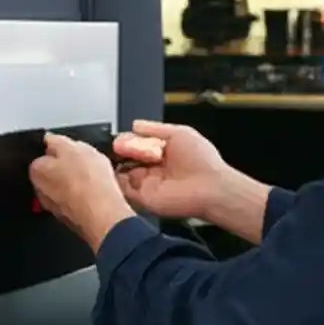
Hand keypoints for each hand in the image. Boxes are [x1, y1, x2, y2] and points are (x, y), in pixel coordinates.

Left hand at [30, 133, 136, 252]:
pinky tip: (100, 192)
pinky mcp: (72, 219)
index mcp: (36, 171)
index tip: (70, 150)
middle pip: (54, 175)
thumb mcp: (72, 147)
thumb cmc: (87, 181)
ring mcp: (56, 208)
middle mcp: (41, 192)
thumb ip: (57, 141)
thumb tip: (50, 138)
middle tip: (85, 163)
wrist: (103, 213)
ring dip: (79, 184)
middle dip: (68, 169)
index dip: (59, 152)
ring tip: (96, 178)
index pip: (42, 157)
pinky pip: (79, 202)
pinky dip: (87, 197)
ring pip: (67, 189)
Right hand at [113, 119, 233, 221]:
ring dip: (116, 166)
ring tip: (113, 157)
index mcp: (163, 155)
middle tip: (117, 147)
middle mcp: (155, 170)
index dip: (128, 142)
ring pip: (123, 175)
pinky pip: (124, 191)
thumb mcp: (179, 133)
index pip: (137, 147)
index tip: (120, 138)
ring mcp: (149, 185)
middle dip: (120, 152)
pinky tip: (114, 171)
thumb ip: (155, 129)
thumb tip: (136, 125)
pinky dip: (116, 183)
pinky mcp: (144, 199)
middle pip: (128, 160)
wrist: (210, 188)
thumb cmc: (203, 162)